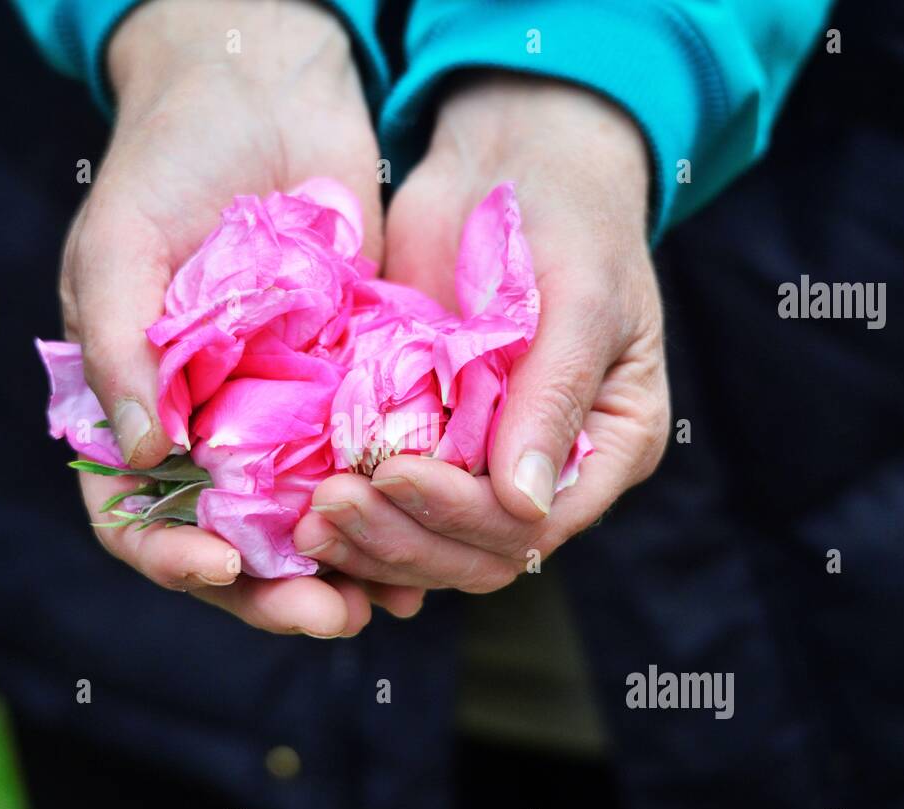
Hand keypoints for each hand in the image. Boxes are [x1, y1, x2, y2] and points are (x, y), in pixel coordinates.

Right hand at [64, 0, 421, 634]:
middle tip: (324, 614)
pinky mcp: (349, 385)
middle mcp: (208, 424)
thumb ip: (118, 348)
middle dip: (271, 590)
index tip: (216, 570)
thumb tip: (146, 455)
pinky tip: (425, 538)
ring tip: (383, 600)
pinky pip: (365, 465)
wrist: (265, 87)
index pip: (134, 512)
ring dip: (342, 570)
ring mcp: (279, 411)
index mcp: (135, 405)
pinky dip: (392, 510)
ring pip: (304, 521)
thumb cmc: (171, 160)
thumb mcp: (122, 245)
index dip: (167, 555)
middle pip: (229, 539)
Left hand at [292, 75, 669, 590]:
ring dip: (367, 540)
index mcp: (605, 449)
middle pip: (475, 554)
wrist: (512, 159)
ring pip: (427, 544)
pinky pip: (389, 502)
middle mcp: (544, 473)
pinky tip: (298, 508)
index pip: (532, 527)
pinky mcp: (426, 439)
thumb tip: (525, 506)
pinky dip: (350, 513)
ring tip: (308, 518)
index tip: (393, 474)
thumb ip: (555, 396)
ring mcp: (482, 462)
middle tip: (328, 508)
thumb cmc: (569, 216)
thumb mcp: (580, 297)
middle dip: (402, 540)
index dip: (462, 517)